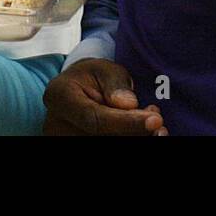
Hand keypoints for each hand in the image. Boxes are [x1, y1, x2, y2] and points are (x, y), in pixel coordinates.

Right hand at [43, 59, 167, 135]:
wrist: (76, 91)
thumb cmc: (91, 78)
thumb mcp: (104, 69)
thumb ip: (116, 84)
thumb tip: (128, 104)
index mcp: (60, 96)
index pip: (95, 119)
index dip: (127, 123)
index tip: (155, 120)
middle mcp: (55, 124)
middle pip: (101, 138)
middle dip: (135, 132)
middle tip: (159, 122)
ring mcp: (62, 140)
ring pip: (105, 144)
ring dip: (134, 137)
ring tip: (152, 126)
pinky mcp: (74, 145)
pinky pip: (104, 146)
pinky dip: (128, 138)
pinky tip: (142, 133)